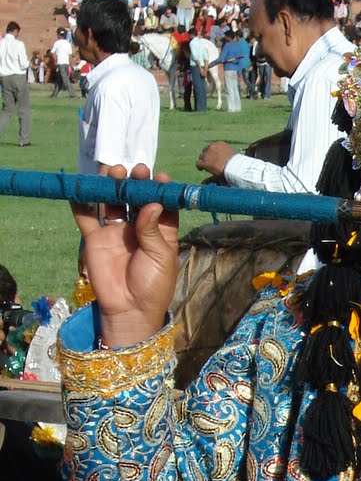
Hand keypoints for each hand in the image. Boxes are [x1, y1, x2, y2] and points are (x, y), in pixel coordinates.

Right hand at [71, 162, 178, 347]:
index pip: (161, 203)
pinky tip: (78, 188)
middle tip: (138, 170)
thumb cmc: (153, 285)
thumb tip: (152, 203)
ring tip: (115, 171)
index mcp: (160, 231)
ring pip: (112, 203)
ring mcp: (115, 232)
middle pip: (135, 198)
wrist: (129, 309)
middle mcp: (138, 227)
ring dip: (113, 186)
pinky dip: (80, 203)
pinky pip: (86, 218)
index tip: (159, 177)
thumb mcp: (160, 256)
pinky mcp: (95, 239)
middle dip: (136, 182)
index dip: (160, 189)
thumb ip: (152, 229)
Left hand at [196, 140, 234, 177]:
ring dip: (204, 161)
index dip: (212, 152)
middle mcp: (212, 146)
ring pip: (202, 157)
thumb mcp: (231, 155)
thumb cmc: (236, 163)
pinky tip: (201, 169)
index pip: (213, 146)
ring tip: (207, 167)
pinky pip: (198, 164)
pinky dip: (200, 167)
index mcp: (220, 143)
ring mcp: (207, 154)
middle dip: (207, 156)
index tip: (214, 157)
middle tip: (210, 162)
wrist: (234, 167)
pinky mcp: (204, 162)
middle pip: (205, 150)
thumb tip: (227, 158)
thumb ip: (226, 153)